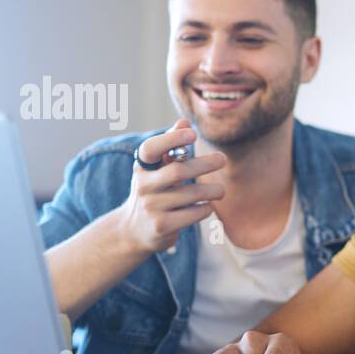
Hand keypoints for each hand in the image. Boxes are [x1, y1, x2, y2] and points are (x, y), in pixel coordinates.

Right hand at [118, 118, 227, 254]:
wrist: (132, 231)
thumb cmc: (151, 193)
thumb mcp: (154, 171)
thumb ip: (169, 147)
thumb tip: (184, 122)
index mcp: (142, 168)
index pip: (151, 149)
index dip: (171, 139)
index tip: (192, 134)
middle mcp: (143, 186)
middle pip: (179, 171)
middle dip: (204, 164)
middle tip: (222, 159)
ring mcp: (152, 207)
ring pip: (192, 194)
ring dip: (212, 190)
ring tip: (220, 191)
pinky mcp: (162, 226)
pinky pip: (195, 213)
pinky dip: (205, 208)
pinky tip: (206, 206)